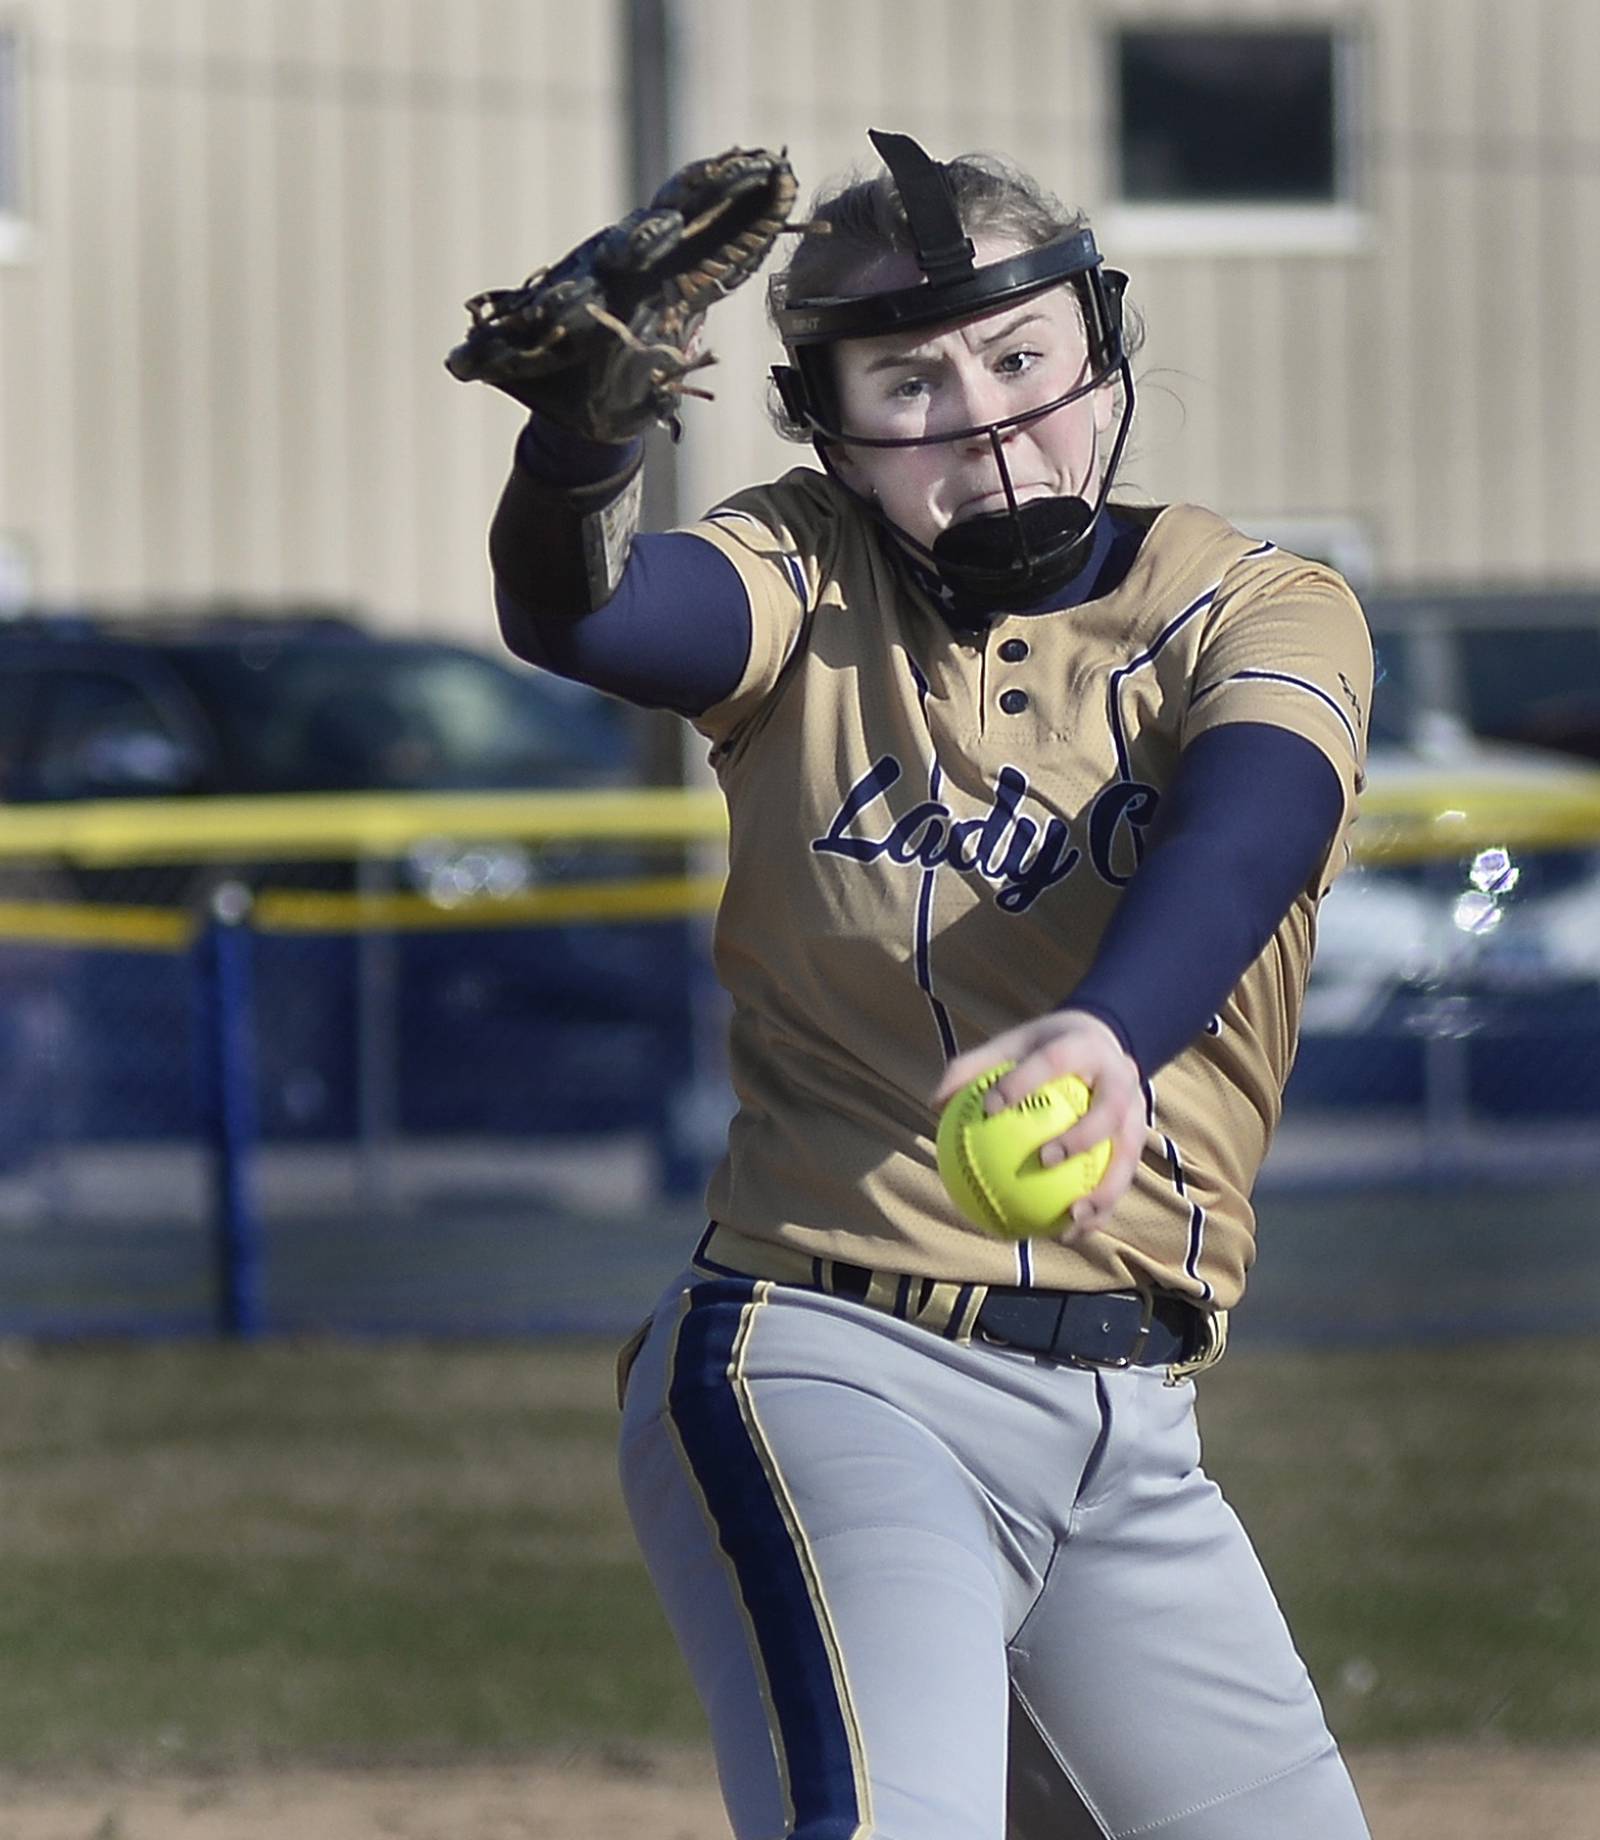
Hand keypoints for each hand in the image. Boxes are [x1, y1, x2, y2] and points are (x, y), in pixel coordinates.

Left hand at [930, 1011, 1146, 1241]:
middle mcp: (1119, 1075)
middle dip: (1082, 1137)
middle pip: (1109, 1110)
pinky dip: (1100, 1208)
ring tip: (1071, 1219)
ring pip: (1127, 1152)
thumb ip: (973, 1068)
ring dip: (1104, 1189)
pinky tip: (1069, 1234)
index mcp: (1083, 1046)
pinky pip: (1123, 1177)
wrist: (1103, 1039)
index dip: (1023, 1082)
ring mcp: (1137, 1107)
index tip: (990, 1108)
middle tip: (1045, 1160)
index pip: (1053, 1061)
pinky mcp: (1141, 1135)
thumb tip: (935, 1104)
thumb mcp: (1010, 1045)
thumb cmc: (1044, 1048)